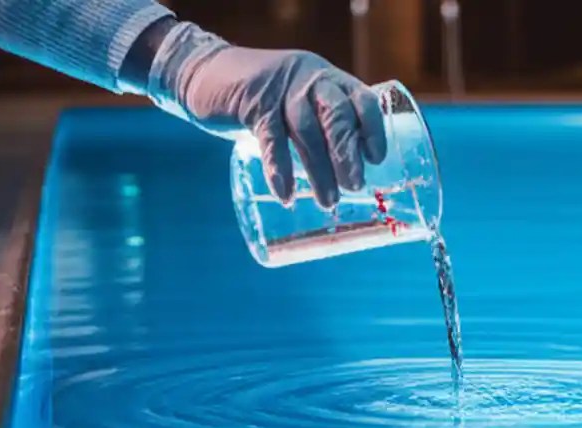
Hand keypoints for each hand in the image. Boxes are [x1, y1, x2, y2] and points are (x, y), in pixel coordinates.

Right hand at [148, 23, 387, 207]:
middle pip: (336, 115)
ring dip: (318, 170)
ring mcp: (280, 89)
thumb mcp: (300, 103)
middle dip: (347, 154)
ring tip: (327, 201)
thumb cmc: (264, 98)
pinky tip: (286, 194)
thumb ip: (323, 126)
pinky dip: (280, 169)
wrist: (205, 72)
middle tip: (354, 186)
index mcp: (329, 79)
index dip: (372, 129)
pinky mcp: (251, 102)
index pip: (361, 100)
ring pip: (306, 131)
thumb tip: (353, 171)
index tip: (376, 159)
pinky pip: (271, 139)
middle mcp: (309, 79)